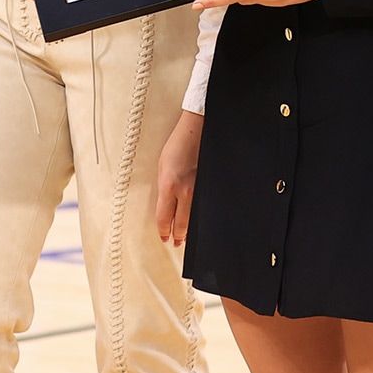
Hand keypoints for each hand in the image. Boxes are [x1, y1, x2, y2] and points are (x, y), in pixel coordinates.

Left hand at [155, 110, 203, 246]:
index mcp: (168, 186)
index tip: (164, 238)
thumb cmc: (177, 146)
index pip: (164, 218)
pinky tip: (201, 222)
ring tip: (187, 237)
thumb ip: (164, 190)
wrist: (197, 131)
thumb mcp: (162, 168)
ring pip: (195, 219)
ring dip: (190, 230)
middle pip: (181, 224)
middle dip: (177, 235)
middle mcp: (185, 191)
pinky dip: (201, 217)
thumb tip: (166, 208)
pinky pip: (205, 207)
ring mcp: (200, 189)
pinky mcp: (210, 186)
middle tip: (176, 242)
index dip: (163, 231)